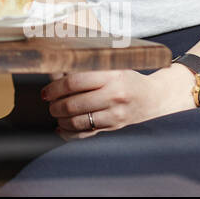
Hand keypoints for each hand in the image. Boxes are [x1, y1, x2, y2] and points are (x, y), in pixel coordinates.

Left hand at [42, 66, 195, 140]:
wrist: (152, 97)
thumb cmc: (125, 78)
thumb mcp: (109, 65)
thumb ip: (83, 68)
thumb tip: (53, 72)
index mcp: (111, 74)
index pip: (74, 81)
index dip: (55, 87)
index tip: (46, 90)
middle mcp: (114, 94)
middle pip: (74, 103)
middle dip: (55, 105)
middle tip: (48, 102)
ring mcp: (115, 113)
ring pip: (79, 121)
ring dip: (61, 119)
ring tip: (55, 113)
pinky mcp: (114, 127)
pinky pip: (87, 133)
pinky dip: (70, 132)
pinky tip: (62, 128)